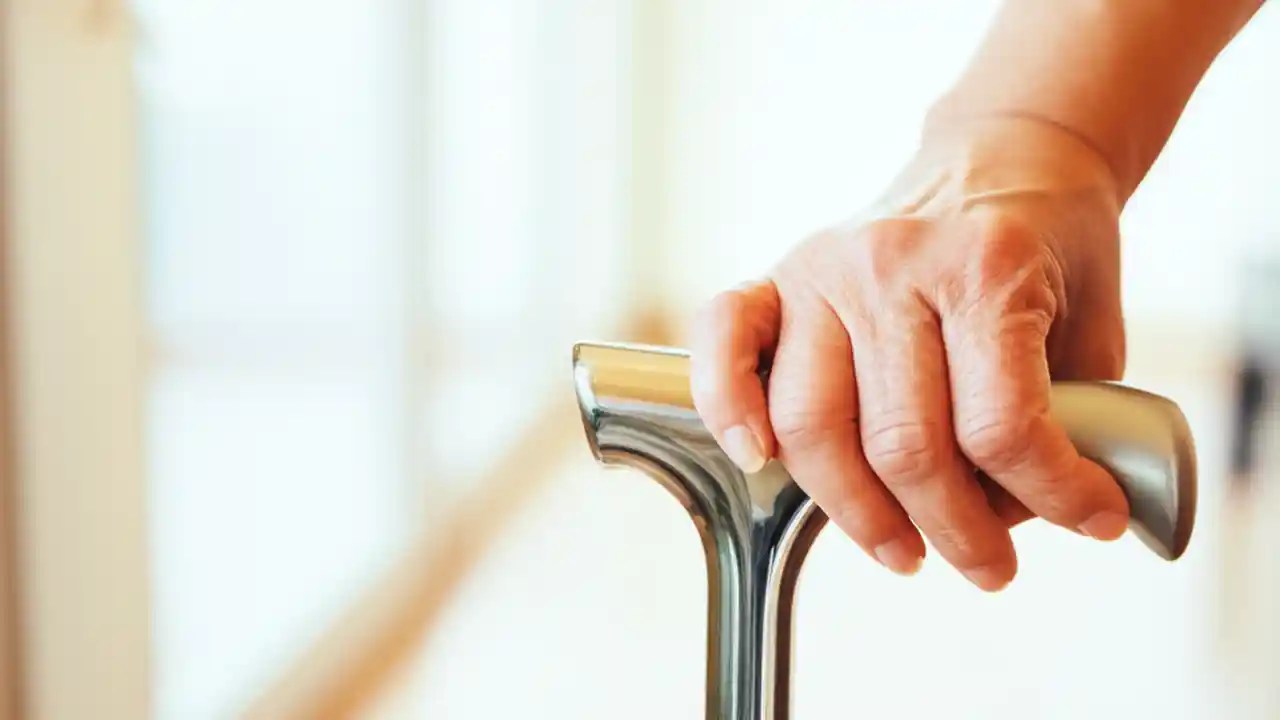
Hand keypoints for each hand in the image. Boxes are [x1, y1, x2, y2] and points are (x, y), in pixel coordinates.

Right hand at [689, 116, 1131, 591]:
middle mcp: (893, 267)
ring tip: (901, 548)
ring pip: (812, 424)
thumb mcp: (1093, 327)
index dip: (1055, 498)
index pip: (1003, 427)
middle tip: (986, 567)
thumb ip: (1066, 422)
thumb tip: (1009, 517)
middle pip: (903, 445)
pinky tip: (757, 458)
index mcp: (986, 269)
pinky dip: (725, 403)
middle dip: (953, 532)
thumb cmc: (1049, 250)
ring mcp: (825, 270)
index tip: (1090, 522)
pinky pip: (724, 337)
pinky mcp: (780, 274)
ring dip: (857, 513)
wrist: (1004, 157)